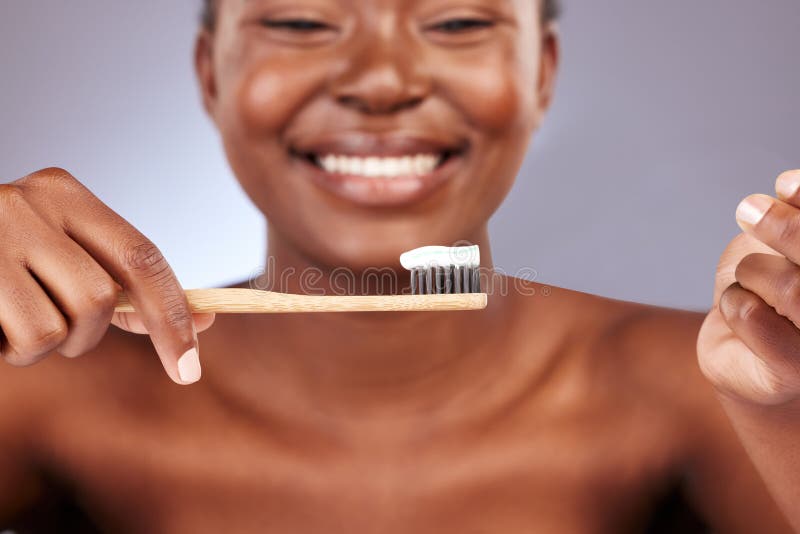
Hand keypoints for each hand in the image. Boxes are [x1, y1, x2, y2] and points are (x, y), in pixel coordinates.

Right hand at [0, 168, 214, 383]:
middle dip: (93, 335)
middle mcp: (31, 202)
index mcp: (66, 193)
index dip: (172, 315)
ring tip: (15, 323)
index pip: (143, 256)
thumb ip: (123, 284)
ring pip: (60, 326)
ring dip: (46, 345)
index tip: (189, 367)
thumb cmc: (6, 262)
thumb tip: (204, 319)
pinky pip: (22, 338)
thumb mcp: (63, 257)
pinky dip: (14, 351)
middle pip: (102, 296)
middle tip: (73, 339)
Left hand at [698, 169, 799, 405]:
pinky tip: (738, 309)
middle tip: (748, 209)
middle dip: (785, 228)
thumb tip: (790, 183)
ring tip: (747, 277)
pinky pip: (752, 316)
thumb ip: (798, 212)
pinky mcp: (794, 372)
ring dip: (754, 271)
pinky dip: (733, 301)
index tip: (785, 185)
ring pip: (794, 289)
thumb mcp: (784, 240)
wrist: (743, 351)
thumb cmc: (769, 286)